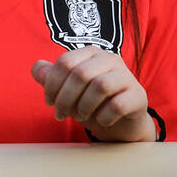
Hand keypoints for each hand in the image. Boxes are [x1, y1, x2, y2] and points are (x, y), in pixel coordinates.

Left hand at [31, 50, 153, 141]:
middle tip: (61, 115)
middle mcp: (110, 59)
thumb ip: (50, 77)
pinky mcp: (139, 95)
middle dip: (65, 98)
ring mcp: (127, 76)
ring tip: (80, 117)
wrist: (120, 123)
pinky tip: (101, 121)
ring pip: (100, 86)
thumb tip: (37, 69)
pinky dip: (104, 116)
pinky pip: (118, 104)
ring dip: (84, 106)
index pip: (65, 62)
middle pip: (80, 74)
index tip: (49, 102)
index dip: (52, 84)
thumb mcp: (66, 90)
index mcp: (90, 53)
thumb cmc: (90, 103)